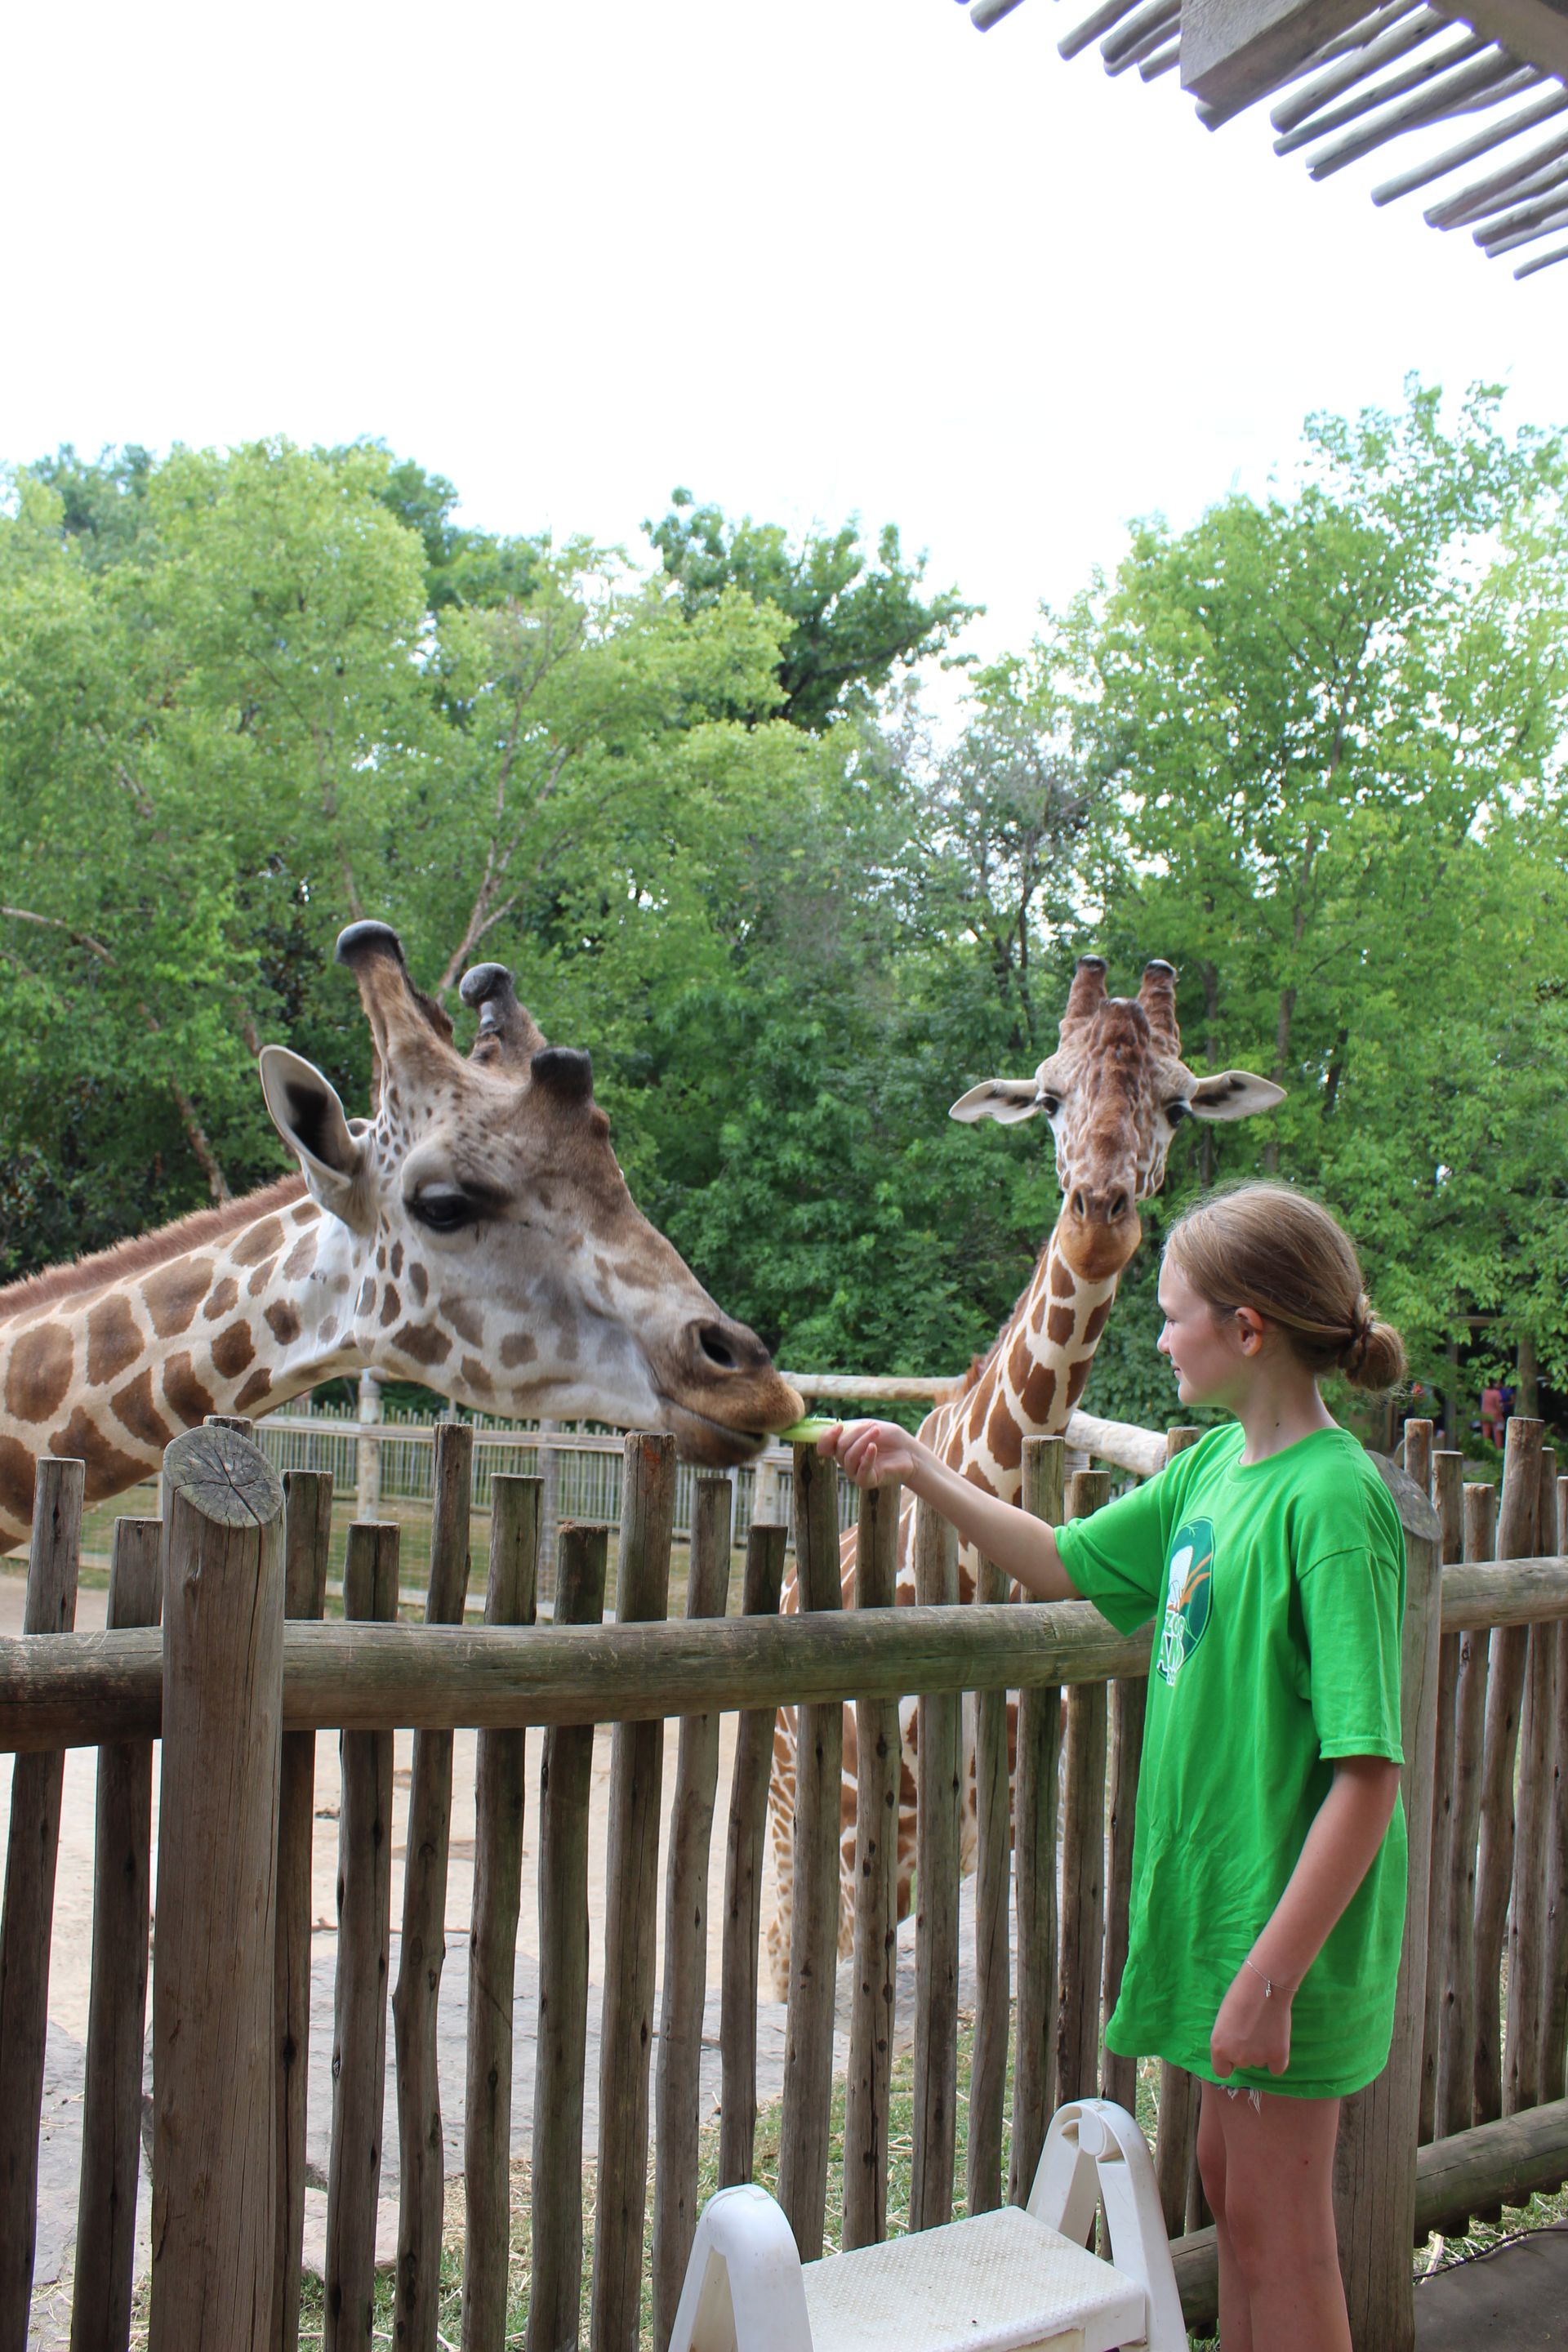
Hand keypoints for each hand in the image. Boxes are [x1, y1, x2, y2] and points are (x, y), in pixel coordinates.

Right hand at [817, 1417, 922, 1490]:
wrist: (910, 1452)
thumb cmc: (889, 1438)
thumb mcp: (867, 1426)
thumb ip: (849, 1428)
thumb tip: (832, 1429)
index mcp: (843, 1448)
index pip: (823, 1447)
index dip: (826, 1437)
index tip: (839, 1426)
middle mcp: (846, 1462)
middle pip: (839, 1448)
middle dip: (856, 1434)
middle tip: (874, 1427)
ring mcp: (855, 1473)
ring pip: (849, 1457)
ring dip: (863, 1441)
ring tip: (877, 1431)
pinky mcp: (866, 1481)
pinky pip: (861, 1470)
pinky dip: (867, 1457)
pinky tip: (874, 1447)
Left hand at [1210, 1960, 1292, 2080]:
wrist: (1265, 1984)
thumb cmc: (1240, 1994)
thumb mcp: (1224, 2019)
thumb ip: (1228, 2038)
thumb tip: (1235, 2049)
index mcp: (1218, 2047)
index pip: (1221, 2071)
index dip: (1228, 2062)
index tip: (1234, 2051)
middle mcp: (1237, 2057)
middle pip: (1242, 2063)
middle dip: (1246, 2051)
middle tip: (1253, 2028)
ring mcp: (1258, 2059)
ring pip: (1260, 2062)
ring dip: (1262, 2051)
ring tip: (1265, 2026)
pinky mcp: (1278, 2057)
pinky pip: (1277, 2069)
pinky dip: (1277, 2059)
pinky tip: (1277, 2041)